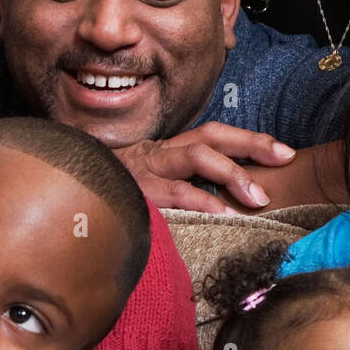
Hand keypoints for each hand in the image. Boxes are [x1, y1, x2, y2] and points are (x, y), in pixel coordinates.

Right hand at [114, 123, 297, 213]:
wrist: (64, 194)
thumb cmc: (116, 196)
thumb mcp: (154, 187)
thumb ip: (186, 189)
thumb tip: (231, 203)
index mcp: (169, 151)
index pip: (214, 136)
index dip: (251, 140)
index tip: (285, 151)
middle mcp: (160, 153)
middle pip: (212, 136)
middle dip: (252, 143)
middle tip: (284, 157)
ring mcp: (146, 170)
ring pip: (195, 156)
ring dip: (231, 173)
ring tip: (258, 196)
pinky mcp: (135, 191)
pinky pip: (172, 192)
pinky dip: (200, 201)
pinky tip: (222, 213)